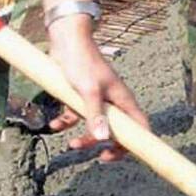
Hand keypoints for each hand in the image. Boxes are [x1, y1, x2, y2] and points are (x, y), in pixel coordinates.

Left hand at [47, 16, 148, 162]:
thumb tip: (103, 139)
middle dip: (104, 144)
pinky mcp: (80, 96)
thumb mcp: (89, 91)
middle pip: (116, 130)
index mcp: (122, 100)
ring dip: (84, 137)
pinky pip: (76, 115)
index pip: (139, 126)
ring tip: (70, 143)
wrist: (66, 40)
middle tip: (94, 155)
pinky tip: (55, 125)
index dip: (133, 144)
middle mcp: (113, 102)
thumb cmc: (82, 63)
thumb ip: (95, 115)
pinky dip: (67, 122)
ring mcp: (97, 99)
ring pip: (95, 125)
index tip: (116, 155)